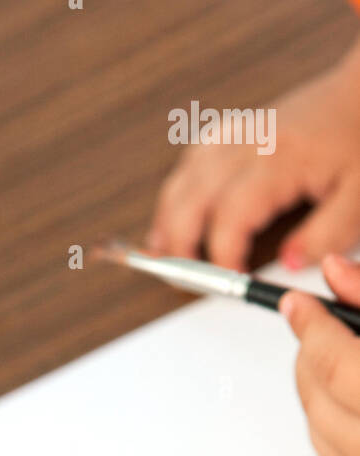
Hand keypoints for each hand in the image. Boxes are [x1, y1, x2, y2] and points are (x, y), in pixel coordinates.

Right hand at [147, 45, 359, 270]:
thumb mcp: (359, 195)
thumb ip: (326, 234)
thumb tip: (289, 264)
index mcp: (276, 163)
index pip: (229, 218)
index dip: (221, 255)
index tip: (230, 279)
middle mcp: (248, 146)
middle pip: (190, 199)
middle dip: (177, 243)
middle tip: (180, 278)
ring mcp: (239, 136)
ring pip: (184, 178)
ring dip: (167, 217)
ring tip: (160, 252)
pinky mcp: (238, 131)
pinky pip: (193, 159)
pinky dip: (179, 188)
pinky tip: (178, 208)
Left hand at [281, 255, 359, 455]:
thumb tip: (332, 269)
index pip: (334, 364)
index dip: (311, 325)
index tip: (295, 302)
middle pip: (318, 398)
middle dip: (312, 357)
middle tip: (322, 329)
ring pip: (319, 432)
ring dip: (323, 393)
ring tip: (350, 364)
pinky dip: (339, 429)